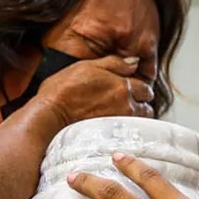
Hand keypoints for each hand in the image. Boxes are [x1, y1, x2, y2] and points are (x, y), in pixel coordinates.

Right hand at [32, 55, 156, 125]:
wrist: (50, 114)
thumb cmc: (63, 90)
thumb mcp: (89, 65)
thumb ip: (115, 63)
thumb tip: (134, 62)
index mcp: (123, 86)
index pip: (146, 88)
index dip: (140, 88)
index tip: (132, 89)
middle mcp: (126, 105)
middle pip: (147, 107)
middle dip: (142, 104)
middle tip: (129, 103)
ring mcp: (121, 122)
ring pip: (140, 121)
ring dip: (136, 118)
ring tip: (123, 116)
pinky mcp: (113, 136)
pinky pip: (130, 133)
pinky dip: (127, 130)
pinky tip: (116, 127)